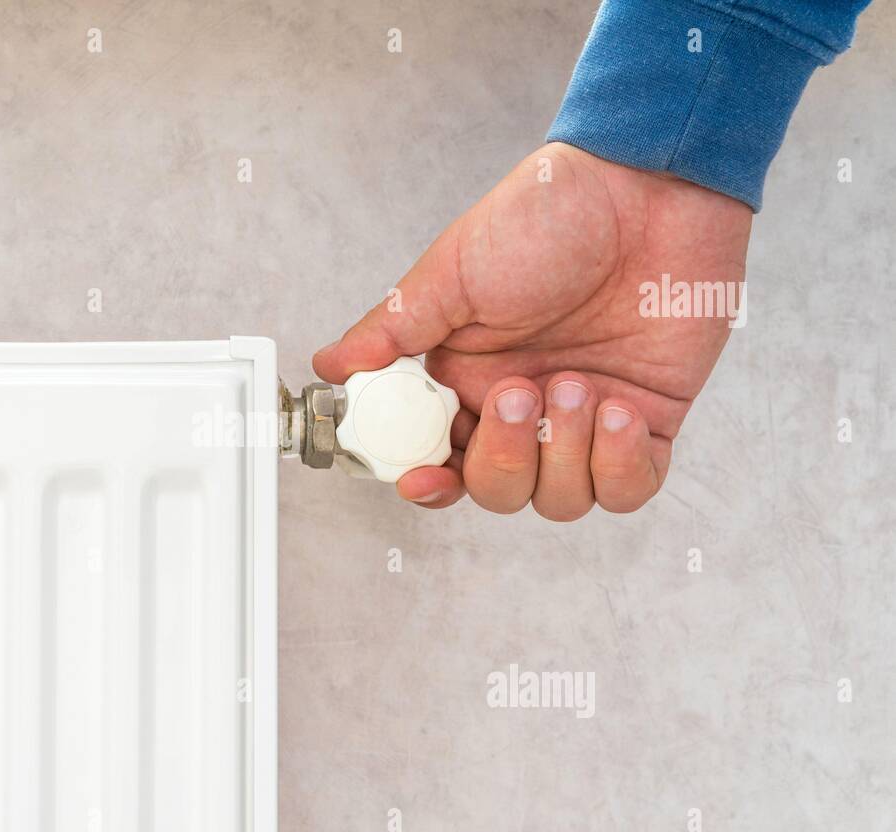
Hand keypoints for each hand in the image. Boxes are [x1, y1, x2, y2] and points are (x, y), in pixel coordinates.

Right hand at [313, 143, 751, 518]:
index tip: (422, 478)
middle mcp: (522, 406)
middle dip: (504, 459)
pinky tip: (619, 411)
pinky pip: (628, 489)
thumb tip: (327, 366)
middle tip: (518, 393)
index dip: (430, 482)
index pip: (439, 459)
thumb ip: (391, 332)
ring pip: (560, 499)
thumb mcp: (451, 273)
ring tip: (580, 384)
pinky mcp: (644, 421)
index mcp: (468, 378)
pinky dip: (619, 466)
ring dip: (564, 452)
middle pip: (497, 491)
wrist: (649, 187)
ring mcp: (582, 419)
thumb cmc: (547, 217)